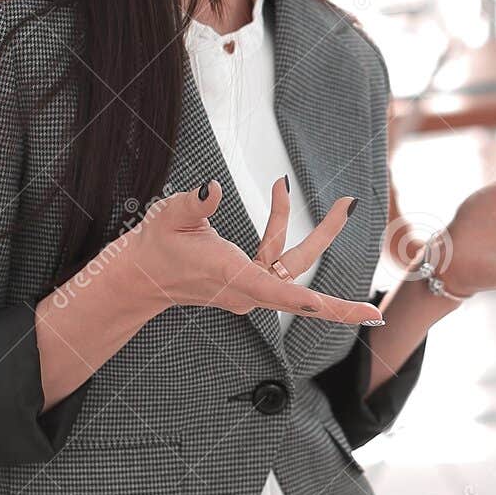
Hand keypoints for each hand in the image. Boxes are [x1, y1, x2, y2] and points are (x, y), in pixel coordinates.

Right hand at [110, 178, 382, 326]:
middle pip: (298, 269)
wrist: (142, 276)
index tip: (331, 306)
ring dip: (315, 230)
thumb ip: (193, 203)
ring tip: (340, 201)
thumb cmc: (155, 248)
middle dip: (328, 237)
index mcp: (230, 276)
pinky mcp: (251, 281)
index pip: (273, 291)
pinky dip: (281, 224)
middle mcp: (247, 288)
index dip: (303, 300)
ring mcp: (251, 287)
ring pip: (292, 260)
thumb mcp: (169, 217)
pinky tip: (279, 193)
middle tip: (353, 211)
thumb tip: (213, 188)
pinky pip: (277, 253)